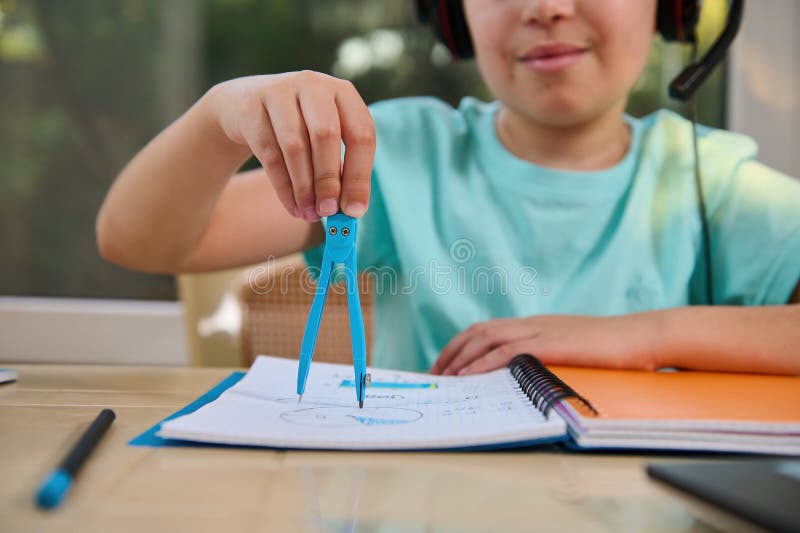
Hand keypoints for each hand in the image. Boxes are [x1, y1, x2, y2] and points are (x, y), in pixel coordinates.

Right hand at [206, 71, 374, 221]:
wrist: (245, 104)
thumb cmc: (299, 127)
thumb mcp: (325, 137)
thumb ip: (341, 169)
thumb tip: (351, 210)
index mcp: (343, 92)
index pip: (361, 133)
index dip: (360, 175)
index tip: (355, 210)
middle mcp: (313, 85)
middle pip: (326, 136)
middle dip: (329, 180)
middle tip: (328, 212)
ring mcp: (279, 92)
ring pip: (295, 147)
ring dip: (304, 188)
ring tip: (309, 214)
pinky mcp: (251, 108)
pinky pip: (270, 155)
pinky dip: (284, 187)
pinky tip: (293, 207)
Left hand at [430, 314, 659, 375]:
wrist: (644, 338)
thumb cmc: (614, 350)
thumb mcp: (574, 353)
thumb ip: (549, 360)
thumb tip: (527, 377)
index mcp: (536, 325)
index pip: (488, 330)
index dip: (462, 346)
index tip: (446, 365)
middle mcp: (533, 324)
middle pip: (479, 331)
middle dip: (452, 351)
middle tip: (434, 373)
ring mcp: (541, 330)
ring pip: (487, 337)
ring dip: (461, 357)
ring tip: (443, 377)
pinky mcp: (551, 343)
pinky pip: (508, 350)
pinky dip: (484, 362)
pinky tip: (469, 375)